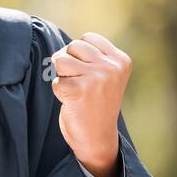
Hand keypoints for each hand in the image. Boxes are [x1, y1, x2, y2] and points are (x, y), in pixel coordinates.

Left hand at [49, 32, 130, 176]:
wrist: (97, 137)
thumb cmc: (95, 103)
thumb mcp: (103, 74)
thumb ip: (91, 56)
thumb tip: (62, 45)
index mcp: (121, 60)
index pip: (87, 38)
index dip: (78, 54)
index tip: (86, 74)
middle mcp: (111, 67)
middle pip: (72, 46)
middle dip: (68, 63)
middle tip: (78, 84)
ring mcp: (97, 78)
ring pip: (61, 59)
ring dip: (61, 75)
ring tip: (74, 90)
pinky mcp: (80, 90)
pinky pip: (56, 80)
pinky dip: (58, 91)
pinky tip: (71, 101)